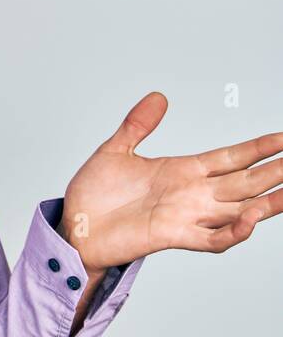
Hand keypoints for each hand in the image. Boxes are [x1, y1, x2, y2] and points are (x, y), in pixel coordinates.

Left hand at [58, 91, 282, 272]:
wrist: (73, 228)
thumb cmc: (93, 197)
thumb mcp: (115, 151)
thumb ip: (138, 125)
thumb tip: (158, 97)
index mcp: (183, 172)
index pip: (232, 157)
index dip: (259, 148)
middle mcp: (192, 195)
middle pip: (245, 182)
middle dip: (275, 172)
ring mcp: (186, 216)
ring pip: (240, 210)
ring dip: (267, 203)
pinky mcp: (172, 236)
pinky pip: (213, 239)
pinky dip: (234, 232)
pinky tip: (250, 219)